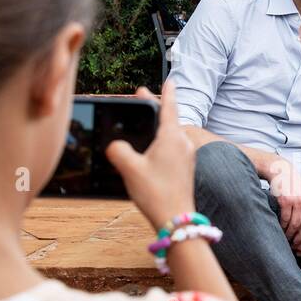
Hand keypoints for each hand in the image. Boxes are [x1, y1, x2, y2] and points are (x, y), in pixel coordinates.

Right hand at [106, 82, 195, 229]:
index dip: (167, 91)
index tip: (170, 79)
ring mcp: (185, 157)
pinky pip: (171, 149)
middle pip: (169, 118)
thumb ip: (118, 151)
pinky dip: (160, 142)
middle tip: (142, 95)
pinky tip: (148, 149)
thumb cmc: (157, 194)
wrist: (177, 221)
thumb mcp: (129, 169)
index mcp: (172, 137)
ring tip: (143, 122)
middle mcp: (182, 144)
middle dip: (155, 107)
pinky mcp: (184, 170)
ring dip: (157, 126)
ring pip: (170, 134)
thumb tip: (115, 147)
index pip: (170, 106)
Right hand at [267, 159, 300, 260]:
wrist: (282, 171)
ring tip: (287, 239)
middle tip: (295, 246)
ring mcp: (298, 200)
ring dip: (290, 234)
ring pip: (296, 224)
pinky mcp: (286, 199)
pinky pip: (285, 218)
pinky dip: (283, 226)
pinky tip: (281, 229)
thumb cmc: (293, 188)